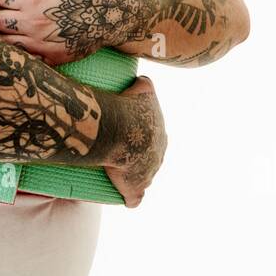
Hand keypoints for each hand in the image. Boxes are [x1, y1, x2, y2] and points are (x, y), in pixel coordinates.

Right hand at [103, 75, 166, 208]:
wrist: (123, 131)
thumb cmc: (132, 108)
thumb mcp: (144, 89)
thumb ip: (144, 80)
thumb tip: (139, 76)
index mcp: (161, 136)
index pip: (154, 138)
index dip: (142, 136)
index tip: (129, 133)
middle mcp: (158, 156)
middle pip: (150, 158)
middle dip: (139, 156)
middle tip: (117, 149)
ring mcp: (149, 174)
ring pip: (144, 177)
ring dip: (134, 176)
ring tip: (115, 169)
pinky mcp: (136, 189)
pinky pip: (135, 198)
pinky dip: (131, 198)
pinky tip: (127, 199)